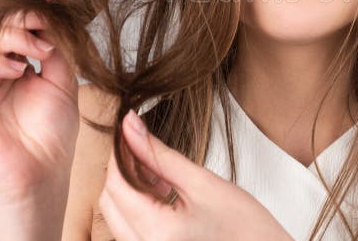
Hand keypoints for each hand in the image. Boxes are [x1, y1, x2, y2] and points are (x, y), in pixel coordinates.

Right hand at [0, 0, 78, 202]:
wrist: (43, 173)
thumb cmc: (52, 133)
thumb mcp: (62, 80)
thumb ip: (55, 47)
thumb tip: (51, 16)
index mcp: (11, 62)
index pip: (12, 22)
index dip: (30, 2)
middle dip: (24, 18)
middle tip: (48, 24)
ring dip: (14, 38)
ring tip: (41, 51)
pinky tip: (19, 70)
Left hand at [99, 109, 294, 240]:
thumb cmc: (247, 229)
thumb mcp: (203, 182)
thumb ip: (160, 154)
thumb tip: (130, 127)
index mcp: (156, 232)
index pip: (115, 184)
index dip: (119, 152)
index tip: (129, 128)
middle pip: (110, 202)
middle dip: (120, 170)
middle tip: (141, 143)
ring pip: (117, 216)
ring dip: (128, 189)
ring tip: (156, 169)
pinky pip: (131, 230)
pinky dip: (138, 207)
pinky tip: (161, 190)